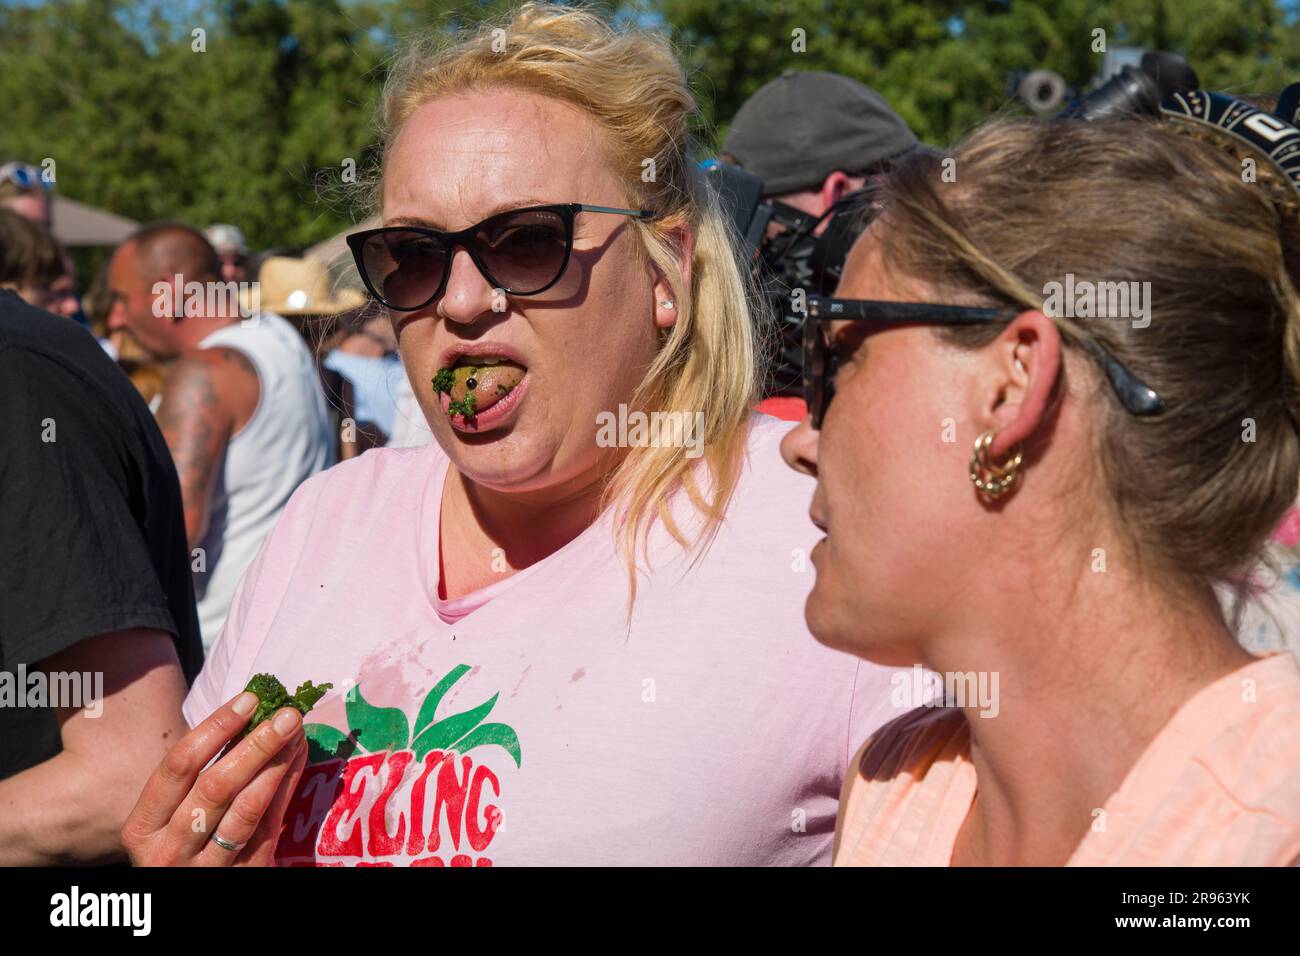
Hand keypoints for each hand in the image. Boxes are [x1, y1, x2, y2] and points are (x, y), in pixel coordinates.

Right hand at [121, 690, 306, 865]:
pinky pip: (269, 825)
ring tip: (295, 732)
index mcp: (143, 827)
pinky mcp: (243, 875)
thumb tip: (248, 712)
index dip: (216, 728)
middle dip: (255, 744)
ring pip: (246, 809)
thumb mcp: (173, 813)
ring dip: (275, 764)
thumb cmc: (181, 843)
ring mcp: (206, 868)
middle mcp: (168, 851)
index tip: (249, 700)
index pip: (178, 766)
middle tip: (285, 714)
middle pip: (215, 786)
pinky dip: (286, 786)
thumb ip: (200, 771)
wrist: (191, 896)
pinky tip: (297, 757)